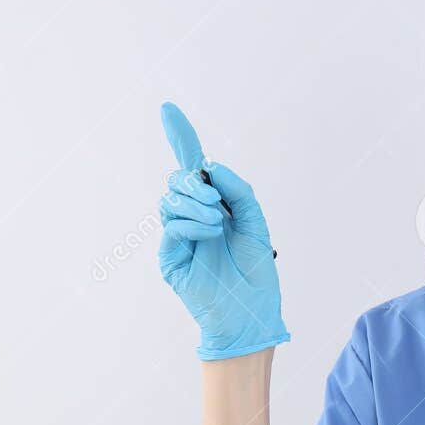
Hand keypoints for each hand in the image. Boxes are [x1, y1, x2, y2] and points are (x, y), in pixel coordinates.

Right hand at [157, 102, 288, 360]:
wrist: (252, 315)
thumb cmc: (256, 274)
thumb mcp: (255, 223)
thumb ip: (237, 191)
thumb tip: (210, 165)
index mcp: (212, 206)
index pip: (192, 167)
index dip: (181, 137)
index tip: (168, 109)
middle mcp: (192, 218)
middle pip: (177, 180)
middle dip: (193, 181)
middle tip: (216, 200)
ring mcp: (178, 237)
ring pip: (170, 201)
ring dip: (194, 203)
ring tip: (218, 222)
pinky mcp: (170, 258)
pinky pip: (171, 226)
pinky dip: (191, 223)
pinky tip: (210, 233)